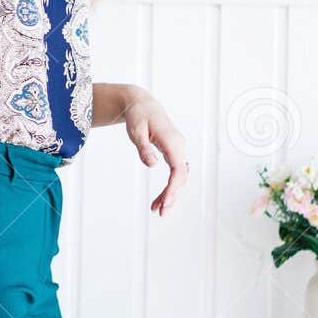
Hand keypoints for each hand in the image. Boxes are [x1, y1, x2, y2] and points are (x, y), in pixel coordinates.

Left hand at [122, 90, 189, 215]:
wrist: (142, 104)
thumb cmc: (138, 116)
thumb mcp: (136, 131)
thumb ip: (144, 148)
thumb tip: (152, 165)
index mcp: (172, 142)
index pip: (178, 170)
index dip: (173, 189)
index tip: (165, 203)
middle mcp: (179, 146)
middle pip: (181, 177)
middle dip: (172, 196)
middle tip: (161, 213)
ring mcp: (178, 149)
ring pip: (179, 177)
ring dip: (170, 194)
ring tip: (157, 209)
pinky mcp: (174, 152)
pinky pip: (175, 173)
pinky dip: (169, 187)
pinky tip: (159, 198)